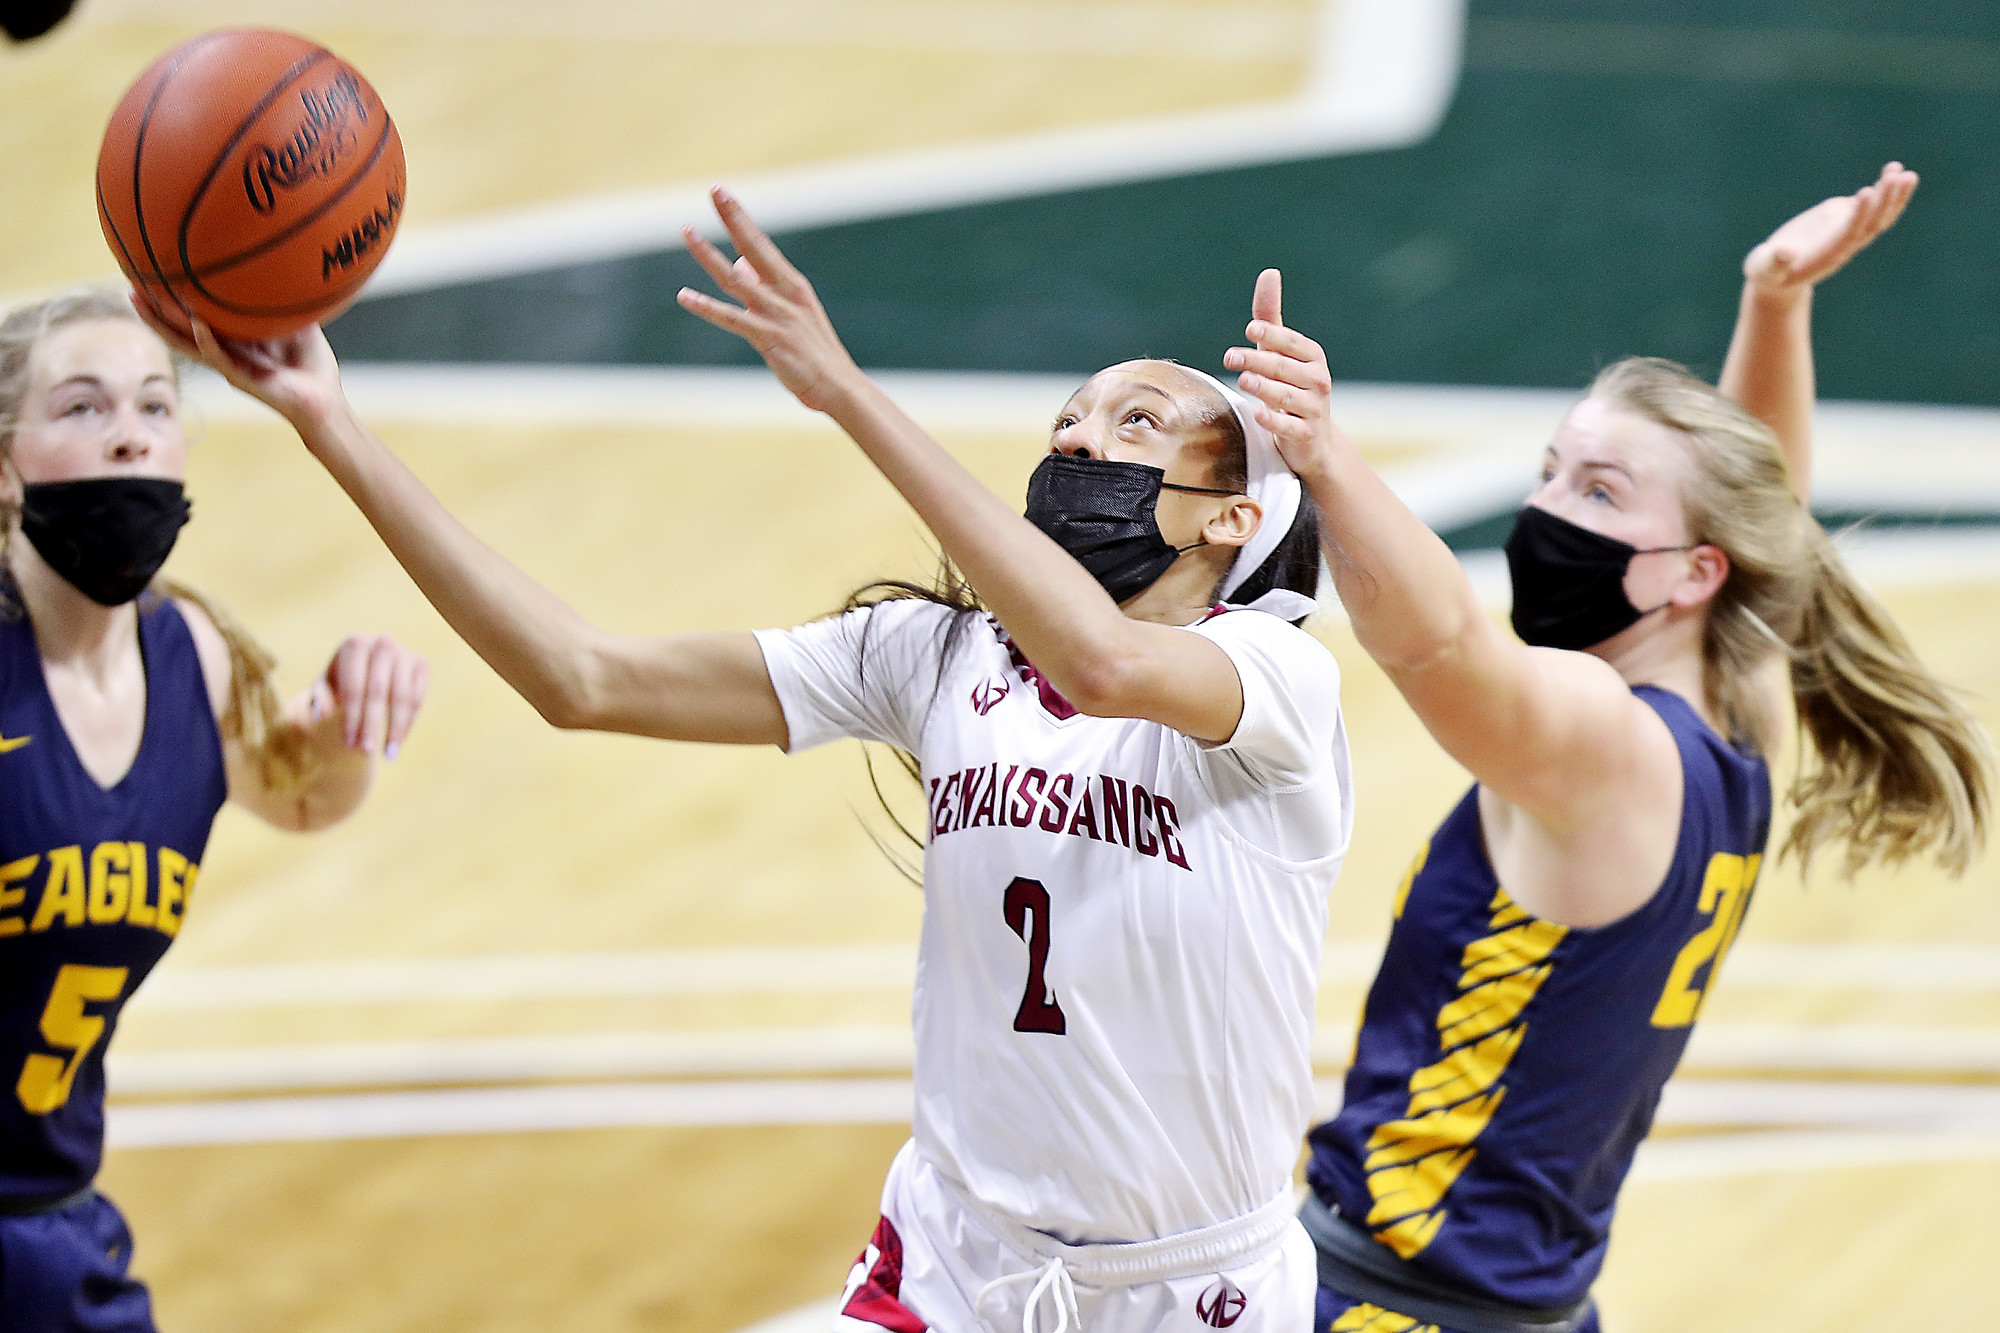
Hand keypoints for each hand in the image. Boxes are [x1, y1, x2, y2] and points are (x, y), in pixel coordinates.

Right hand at [128, 291, 343, 427]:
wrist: (324, 398)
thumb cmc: (309, 361)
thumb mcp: (296, 320)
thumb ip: (283, 296)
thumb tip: (282, 260)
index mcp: (231, 337)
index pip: (192, 314)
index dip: (171, 298)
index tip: (151, 272)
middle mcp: (222, 349)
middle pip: (176, 328)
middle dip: (152, 310)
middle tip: (129, 286)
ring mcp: (228, 364)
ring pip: (185, 343)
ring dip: (162, 324)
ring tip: (140, 303)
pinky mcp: (241, 379)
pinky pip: (219, 359)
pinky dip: (208, 342)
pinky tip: (197, 325)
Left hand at [306, 634, 427, 757]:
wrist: (368, 661)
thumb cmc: (341, 677)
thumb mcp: (324, 686)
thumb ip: (319, 698)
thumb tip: (320, 714)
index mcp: (354, 644)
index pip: (353, 687)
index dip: (351, 718)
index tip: (349, 744)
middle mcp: (382, 643)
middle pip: (377, 692)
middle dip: (371, 725)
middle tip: (366, 752)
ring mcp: (405, 652)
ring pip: (402, 697)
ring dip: (396, 728)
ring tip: (388, 754)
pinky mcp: (421, 664)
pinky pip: (417, 698)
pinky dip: (409, 722)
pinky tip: (398, 741)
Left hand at [675, 187, 860, 413]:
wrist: (839, 386)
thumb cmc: (813, 353)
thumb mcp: (791, 314)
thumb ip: (762, 288)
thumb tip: (738, 263)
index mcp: (792, 285)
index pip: (760, 244)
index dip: (739, 218)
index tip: (722, 193)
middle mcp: (785, 293)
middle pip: (754, 247)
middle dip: (733, 217)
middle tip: (715, 189)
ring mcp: (777, 315)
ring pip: (737, 279)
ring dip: (709, 254)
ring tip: (687, 231)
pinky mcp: (770, 339)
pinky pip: (733, 319)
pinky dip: (708, 307)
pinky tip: (685, 296)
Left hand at [1222, 269, 1343, 479]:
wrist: (1313, 441)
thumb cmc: (1292, 386)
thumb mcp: (1282, 352)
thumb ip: (1271, 317)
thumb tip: (1269, 272)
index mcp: (1312, 357)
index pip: (1292, 342)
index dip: (1272, 335)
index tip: (1250, 330)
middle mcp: (1318, 380)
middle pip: (1284, 368)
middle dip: (1258, 361)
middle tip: (1231, 357)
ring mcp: (1313, 408)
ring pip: (1286, 396)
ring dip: (1264, 387)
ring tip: (1243, 380)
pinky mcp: (1305, 434)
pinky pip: (1289, 427)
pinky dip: (1274, 421)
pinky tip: (1259, 414)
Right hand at [1744, 161, 1916, 297]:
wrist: (1780, 273)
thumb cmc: (1768, 273)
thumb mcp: (1765, 270)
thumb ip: (1774, 263)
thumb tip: (1783, 252)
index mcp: (1828, 255)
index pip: (1849, 234)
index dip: (1859, 215)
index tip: (1865, 192)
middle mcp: (1846, 243)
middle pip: (1873, 223)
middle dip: (1884, 200)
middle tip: (1894, 176)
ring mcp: (1850, 229)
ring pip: (1880, 215)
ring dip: (1894, 194)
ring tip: (1902, 172)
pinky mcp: (1846, 217)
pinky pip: (1873, 204)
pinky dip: (1885, 189)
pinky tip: (1894, 169)